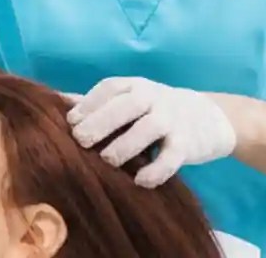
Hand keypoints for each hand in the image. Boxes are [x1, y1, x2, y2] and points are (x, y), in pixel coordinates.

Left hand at [67, 77, 235, 187]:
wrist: (210, 117)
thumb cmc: (156, 109)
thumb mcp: (130, 98)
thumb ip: (97, 102)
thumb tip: (55, 101)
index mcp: (135, 85)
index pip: (109, 88)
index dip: (89, 103)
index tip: (70, 122)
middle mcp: (153, 98)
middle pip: (127, 105)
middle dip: (101, 121)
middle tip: (81, 141)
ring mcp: (172, 119)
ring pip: (148, 128)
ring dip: (125, 145)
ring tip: (108, 160)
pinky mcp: (188, 144)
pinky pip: (172, 157)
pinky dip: (156, 170)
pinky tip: (140, 181)